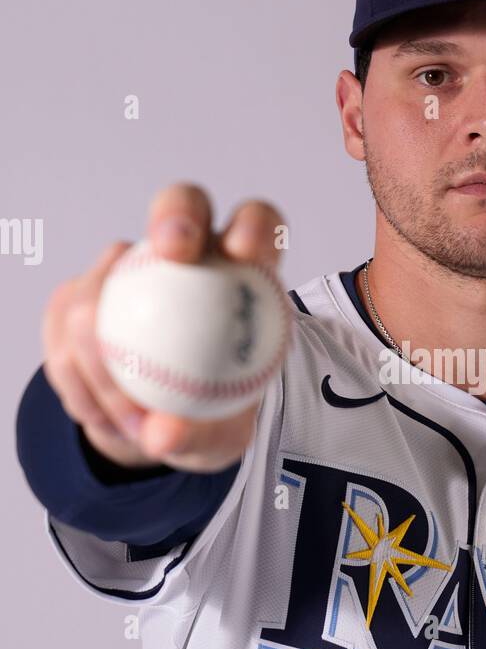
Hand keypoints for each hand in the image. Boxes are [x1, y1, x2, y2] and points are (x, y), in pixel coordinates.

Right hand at [41, 182, 290, 472]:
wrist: (155, 422)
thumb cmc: (205, 421)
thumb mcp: (216, 441)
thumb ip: (199, 435)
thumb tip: (164, 434)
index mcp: (240, 271)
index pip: (256, 224)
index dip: (253, 225)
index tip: (244, 252)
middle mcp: (182, 253)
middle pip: (182, 206)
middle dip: (176, 215)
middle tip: (174, 250)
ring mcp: (122, 268)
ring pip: (104, 283)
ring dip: (104, 355)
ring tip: (128, 417)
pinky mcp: (75, 296)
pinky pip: (66, 331)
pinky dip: (81, 380)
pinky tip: (100, 416)